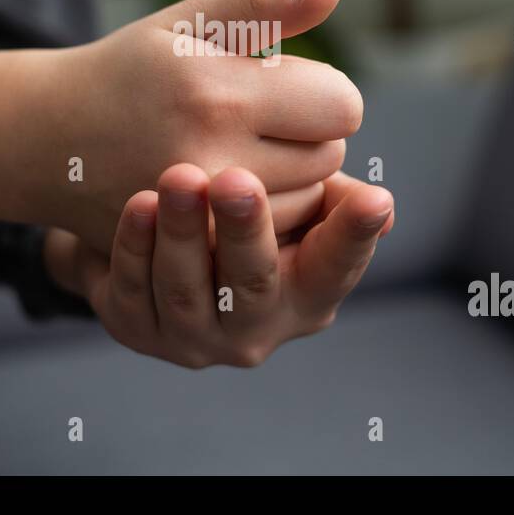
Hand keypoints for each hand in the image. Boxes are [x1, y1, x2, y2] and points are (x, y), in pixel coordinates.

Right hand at [0, 0, 361, 249]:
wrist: (50, 140)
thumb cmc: (133, 68)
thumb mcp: (192, 20)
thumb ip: (268, 2)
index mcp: (217, 93)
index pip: (342, 105)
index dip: (321, 90)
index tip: (282, 84)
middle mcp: (210, 160)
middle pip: (330, 155)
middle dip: (310, 133)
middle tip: (259, 118)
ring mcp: (198, 217)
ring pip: (308, 201)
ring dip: (294, 178)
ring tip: (242, 151)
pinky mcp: (189, 251)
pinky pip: (271, 238)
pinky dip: (265, 216)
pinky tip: (231, 189)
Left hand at [43, 164, 394, 368]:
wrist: (144, 239)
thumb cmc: (239, 214)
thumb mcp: (292, 203)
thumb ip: (330, 197)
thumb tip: (380, 206)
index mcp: (308, 293)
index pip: (337, 267)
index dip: (353, 236)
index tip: (375, 200)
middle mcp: (256, 328)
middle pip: (253, 280)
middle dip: (246, 228)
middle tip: (237, 177)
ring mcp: (193, 337)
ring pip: (187, 287)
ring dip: (183, 231)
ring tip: (179, 177)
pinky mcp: (135, 329)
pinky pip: (133, 288)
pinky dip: (134, 245)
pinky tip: (138, 203)